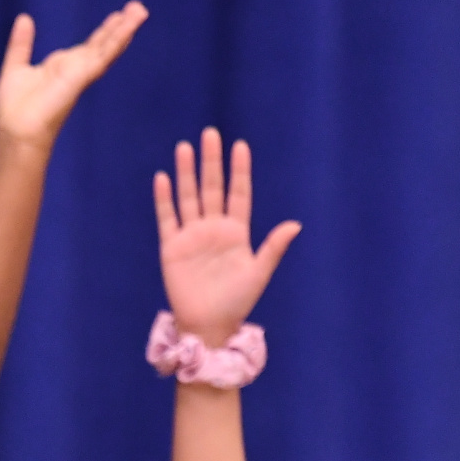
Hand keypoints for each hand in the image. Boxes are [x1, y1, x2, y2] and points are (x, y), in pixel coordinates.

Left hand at [0, 3, 145, 151]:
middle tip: (138, 7)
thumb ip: (21, 44)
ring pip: (108, 48)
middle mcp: (76, 70)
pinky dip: (116, 42)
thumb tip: (24, 18)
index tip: (118, 15)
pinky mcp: (81, 78)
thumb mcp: (15, 67)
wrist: (16, 130)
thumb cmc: (13, 109)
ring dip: (125, 30)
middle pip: (104, 44)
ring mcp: (81, 74)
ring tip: (141, 11)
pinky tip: (128, 29)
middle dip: (121, 27)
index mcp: (63, 67)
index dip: (105, 31)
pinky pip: (102, 56)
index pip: (90, 45)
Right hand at [153, 129, 299, 346]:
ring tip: (184, 147)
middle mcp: (213, 229)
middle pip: (212, 188)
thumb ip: (273, 247)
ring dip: (186, 173)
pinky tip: (163, 178)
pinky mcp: (172, 249)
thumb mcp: (259, 273)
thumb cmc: (237, 302)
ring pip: (188, 197)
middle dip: (211, 161)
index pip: (238, 193)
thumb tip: (296, 224)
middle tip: (210, 134)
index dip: (239, 170)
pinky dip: (164, 199)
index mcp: (237, 232)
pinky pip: (167, 219)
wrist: (209, 326)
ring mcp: (192, 237)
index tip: (240, 146)